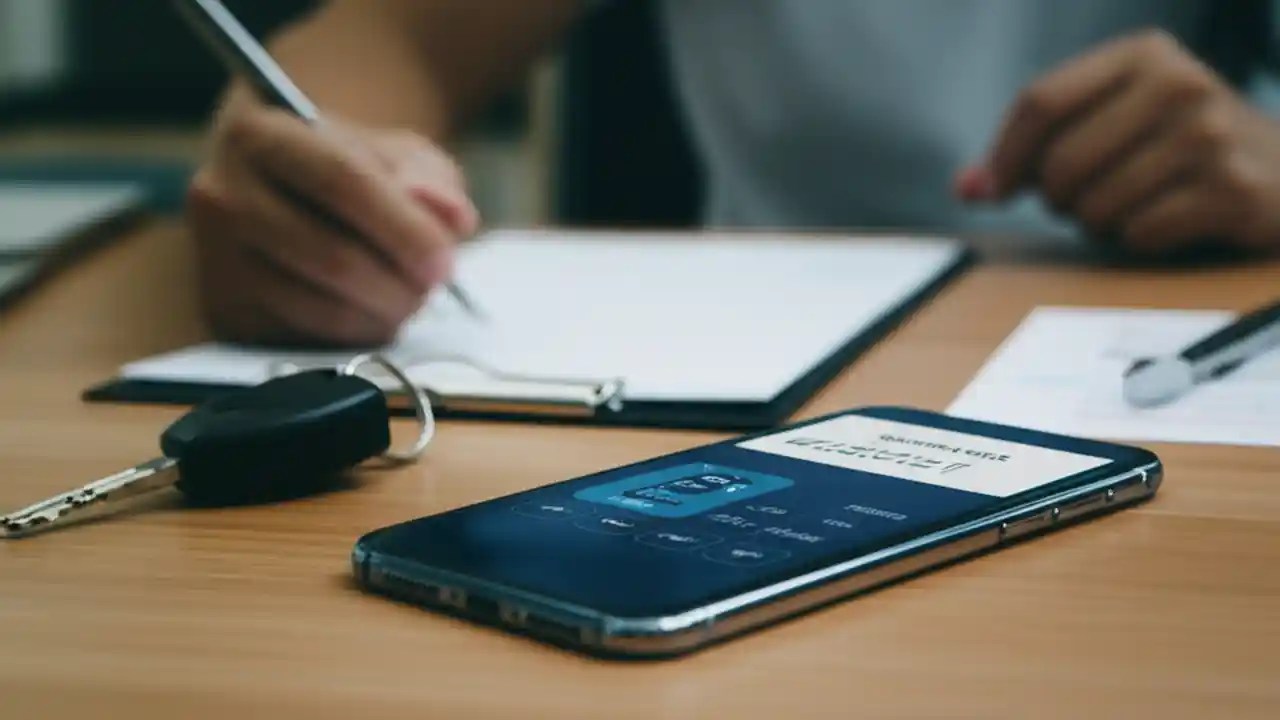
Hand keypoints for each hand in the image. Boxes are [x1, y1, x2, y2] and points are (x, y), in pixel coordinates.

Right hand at [186, 88, 478, 346]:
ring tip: (410, 295)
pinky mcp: (225, 309)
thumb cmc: (343, 165)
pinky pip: (307, 336)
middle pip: (332, 255)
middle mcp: (221, 195)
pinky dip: (357, 333)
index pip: (341, 181)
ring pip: (321, 306)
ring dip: (384, 313)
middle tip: (434, 284)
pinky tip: (374, 311)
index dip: (404, 229)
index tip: (445, 260)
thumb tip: (452, 218)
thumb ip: (429, 178)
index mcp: (257, 134)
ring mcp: (216, 258)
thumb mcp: (392, 152)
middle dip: (401, 282)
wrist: (280, 185)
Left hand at [957, 30, 1279, 256]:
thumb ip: (1034, 148)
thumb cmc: (1177, 145)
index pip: (1040, 102)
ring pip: (1093, 206)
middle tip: (1082, 199)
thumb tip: (966, 188)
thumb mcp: (1114, 119)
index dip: (1004, 156)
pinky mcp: (1230, 192)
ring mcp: (1209, 138)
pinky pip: (1136, 234)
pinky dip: (1135, 239)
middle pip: (1060, 164)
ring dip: (1095, 223)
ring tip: (1128, 205)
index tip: (993, 189)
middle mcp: (1179, 85)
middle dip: (1056, 198)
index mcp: (1142, 54)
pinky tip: (1164, 220)